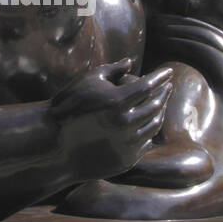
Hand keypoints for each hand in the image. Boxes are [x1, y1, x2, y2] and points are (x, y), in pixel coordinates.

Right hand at [48, 59, 171, 180]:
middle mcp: (125, 123)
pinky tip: (148, 123)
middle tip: (167, 86)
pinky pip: (145, 142)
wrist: (54, 145)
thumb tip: (129, 62)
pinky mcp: (125, 159)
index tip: (168, 71)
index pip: (148, 85)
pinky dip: (149, 130)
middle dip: (163, 93)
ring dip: (159, 112)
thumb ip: (111, 70)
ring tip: (160, 103)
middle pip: (155, 105)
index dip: (160, 77)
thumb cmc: (68, 108)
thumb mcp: (87, 82)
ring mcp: (126, 143)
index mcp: (116, 102)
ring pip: (153, 125)